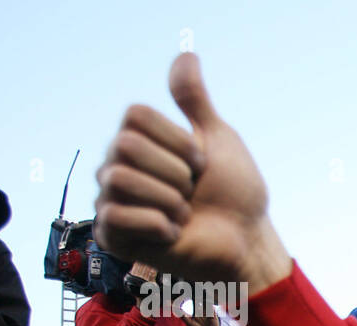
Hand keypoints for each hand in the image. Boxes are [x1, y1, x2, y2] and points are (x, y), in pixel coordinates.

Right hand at [94, 53, 289, 290]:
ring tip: (184, 214)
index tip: (201, 162)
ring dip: (169, 200)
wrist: (245, 240)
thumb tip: (186, 54)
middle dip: (176, 172)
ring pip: (120, 178)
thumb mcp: (218, 137)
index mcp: (138, 140)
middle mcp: (117, 165)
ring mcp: (112, 200)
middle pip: (126, 145)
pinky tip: (172, 234)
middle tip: (193, 192)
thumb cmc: (234, 192)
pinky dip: (157, 225)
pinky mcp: (112, 236)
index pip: (135, 115)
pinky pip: (116, 216)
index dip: (178, 140)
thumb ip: (195, 100)